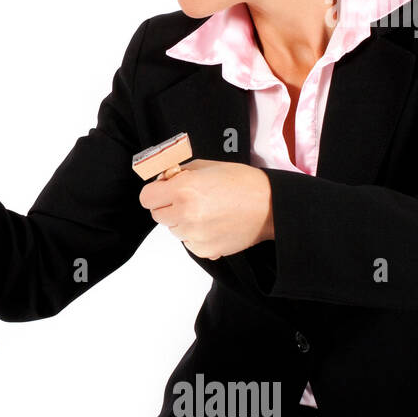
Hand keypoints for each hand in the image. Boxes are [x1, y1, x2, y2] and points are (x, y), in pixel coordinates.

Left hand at [138, 159, 273, 259]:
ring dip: (183, 221)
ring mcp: (194, 235)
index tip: (163, 191)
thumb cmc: (243, 183)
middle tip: (190, 199)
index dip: (155, 192)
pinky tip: (214, 224)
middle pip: (158, 215)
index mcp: (184, 190)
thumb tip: (162, 181)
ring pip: (173, 229)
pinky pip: (188, 242)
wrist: (270, 207)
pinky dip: (196, 235)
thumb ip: (179, 174)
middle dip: (169, 206)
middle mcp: (186, 214)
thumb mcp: (207, 166)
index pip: (146, 198)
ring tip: (208, 211)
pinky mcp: (204, 250)